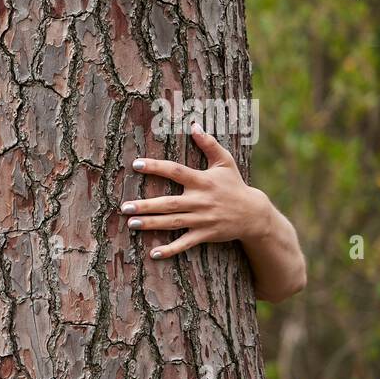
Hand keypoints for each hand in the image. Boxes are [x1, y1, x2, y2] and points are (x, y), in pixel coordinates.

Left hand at [121, 124, 269, 259]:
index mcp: (202, 181)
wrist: (254, 214)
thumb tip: (194, 125)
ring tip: (131, 224)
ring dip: (151, 224)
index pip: (176, 171)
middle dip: (146, 205)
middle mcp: (200, 200)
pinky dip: (170, 250)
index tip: (136, 164)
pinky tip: (153, 253)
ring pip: (172, 222)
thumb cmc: (234, 185)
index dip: (156, 167)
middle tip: (125, 207)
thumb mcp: (225, 162)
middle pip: (169, 203)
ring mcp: (202, 219)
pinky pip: (185, 243)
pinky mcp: (205, 234)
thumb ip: (209, 144)